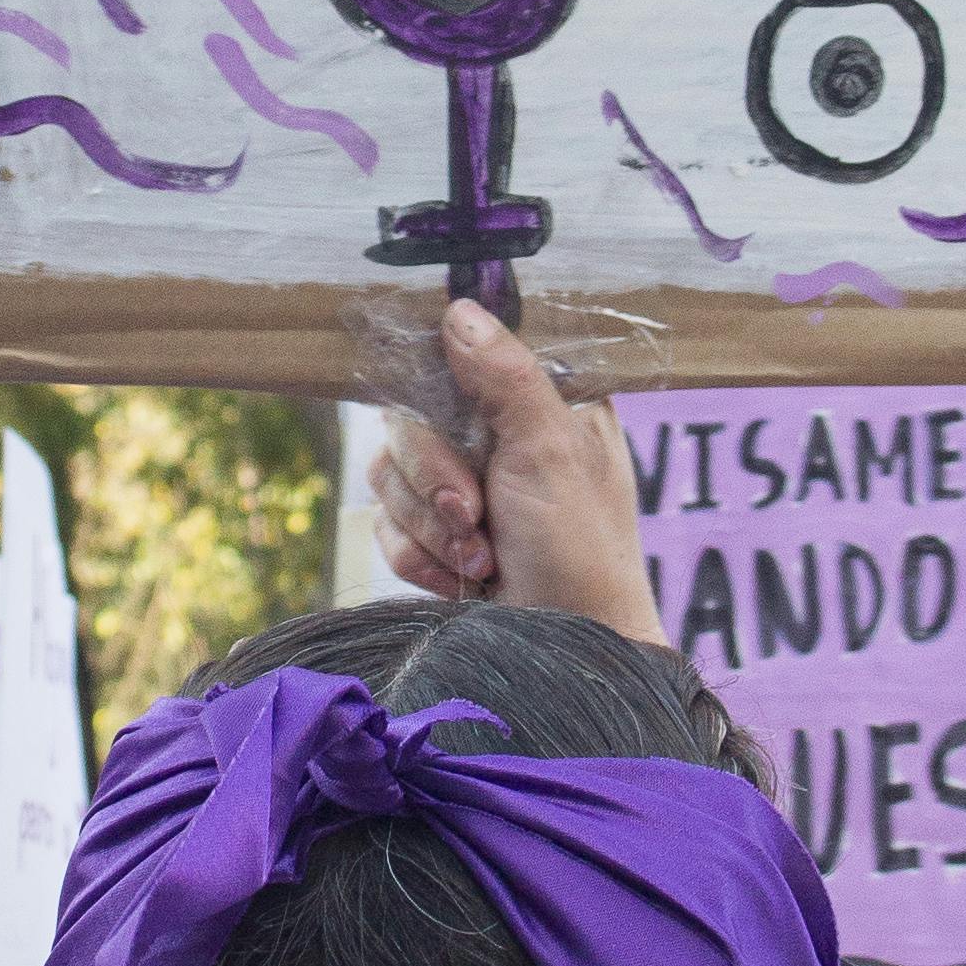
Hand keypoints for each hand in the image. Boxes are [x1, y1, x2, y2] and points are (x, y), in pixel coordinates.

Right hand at [367, 305, 660, 638]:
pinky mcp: (434, 537)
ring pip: (388, 473)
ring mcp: (462, 487)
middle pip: (409, 418)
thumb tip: (459, 310)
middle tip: (474, 514)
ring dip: (429, 526)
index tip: (444, 418)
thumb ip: (505, 379)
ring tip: (480, 559)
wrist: (565, 656)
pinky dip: (417, 558)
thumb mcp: (552, 452)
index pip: (462, 357)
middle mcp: (497, 436)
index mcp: (539, 401)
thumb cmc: (581, 550)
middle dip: (435, 478)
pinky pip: (384, 526)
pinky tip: (461, 581)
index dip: (438, 385)